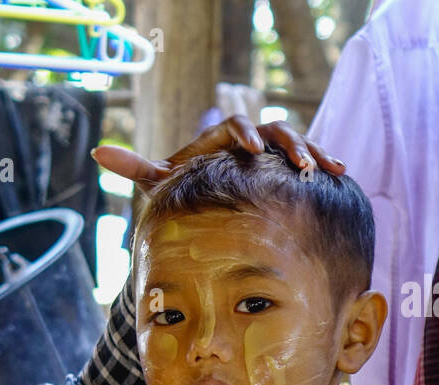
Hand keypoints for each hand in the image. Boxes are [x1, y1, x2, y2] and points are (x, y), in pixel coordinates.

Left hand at [91, 115, 345, 193]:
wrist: (205, 204)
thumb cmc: (182, 192)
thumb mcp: (158, 183)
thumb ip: (135, 168)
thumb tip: (98, 151)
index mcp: (220, 139)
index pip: (234, 125)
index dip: (245, 134)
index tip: (252, 151)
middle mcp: (248, 140)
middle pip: (272, 129)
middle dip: (286, 144)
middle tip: (296, 164)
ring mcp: (269, 154)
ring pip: (294, 141)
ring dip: (310, 152)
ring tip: (322, 169)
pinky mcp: (284, 168)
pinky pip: (308, 159)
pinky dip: (324, 162)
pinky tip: (340, 173)